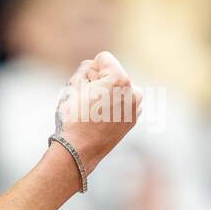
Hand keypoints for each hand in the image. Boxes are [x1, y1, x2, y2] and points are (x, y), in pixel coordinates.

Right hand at [54, 50, 142, 175]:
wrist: (79, 150)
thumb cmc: (74, 118)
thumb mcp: (73, 84)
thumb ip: (86, 67)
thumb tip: (96, 68)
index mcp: (121, 80)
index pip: (103, 59)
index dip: (89, 71)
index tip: (85, 89)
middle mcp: (134, 91)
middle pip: (112, 72)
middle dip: (100, 81)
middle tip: (88, 102)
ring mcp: (137, 106)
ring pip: (118, 87)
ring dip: (107, 92)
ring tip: (95, 111)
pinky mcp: (134, 117)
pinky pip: (122, 100)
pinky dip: (113, 104)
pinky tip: (102, 117)